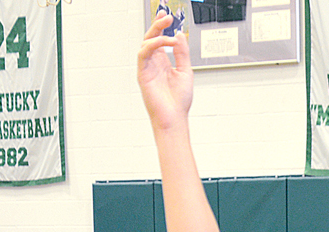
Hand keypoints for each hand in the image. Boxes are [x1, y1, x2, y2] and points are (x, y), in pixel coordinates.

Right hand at [137, 16, 192, 130]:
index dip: (161, 27)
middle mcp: (153, 63)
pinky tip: (164, 42)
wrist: (175, 117)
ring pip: (145, 43)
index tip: (167, 16)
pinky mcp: (142, 74)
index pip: (159, 39)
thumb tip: (179, 35)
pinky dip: (152, 45)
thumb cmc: (179, 100)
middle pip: (151, 38)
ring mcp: (147, 68)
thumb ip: (182, 53)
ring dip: (156, 34)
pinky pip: (143, 54)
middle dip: (157, 25)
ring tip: (169, 32)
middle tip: (166, 17)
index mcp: (163, 62)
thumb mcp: (185, 71)